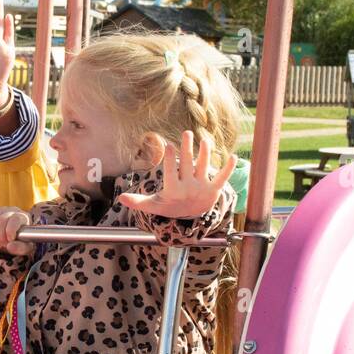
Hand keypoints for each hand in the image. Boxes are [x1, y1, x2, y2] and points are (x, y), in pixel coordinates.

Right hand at [0, 206, 33, 255]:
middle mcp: (11, 210)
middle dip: (0, 236)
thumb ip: (21, 248)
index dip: (10, 231)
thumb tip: (10, 246)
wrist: (14, 235)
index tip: (10, 240)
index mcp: (23, 217)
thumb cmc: (21, 240)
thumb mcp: (26, 247)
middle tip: (2, 245)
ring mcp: (0, 210)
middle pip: (1, 220)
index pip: (14, 219)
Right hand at [118, 131, 236, 219]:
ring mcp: (202, 188)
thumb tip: (120, 198)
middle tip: (187, 133)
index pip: (171, 172)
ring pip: (204, 167)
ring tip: (204, 139)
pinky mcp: (214, 190)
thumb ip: (137, 201)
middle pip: (188, 165)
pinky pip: (222, 178)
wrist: (189, 220)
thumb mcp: (153, 205)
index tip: (170, 145)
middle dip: (187, 149)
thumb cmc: (168, 207)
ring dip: (205, 153)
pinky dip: (229, 168)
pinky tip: (234, 157)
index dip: (171, 158)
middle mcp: (188, 188)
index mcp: (173, 191)